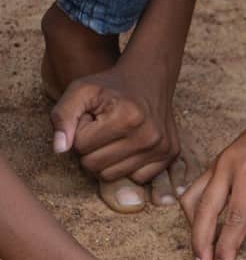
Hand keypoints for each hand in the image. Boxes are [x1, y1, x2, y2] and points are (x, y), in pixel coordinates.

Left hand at [50, 66, 181, 185]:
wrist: (149, 80)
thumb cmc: (110, 86)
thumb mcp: (80, 91)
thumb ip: (62, 116)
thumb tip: (60, 150)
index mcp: (127, 117)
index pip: (81, 146)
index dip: (79, 132)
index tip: (91, 118)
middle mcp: (149, 135)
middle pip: (95, 166)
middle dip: (90, 150)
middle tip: (100, 130)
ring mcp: (163, 147)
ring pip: (112, 177)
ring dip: (106, 160)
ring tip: (113, 138)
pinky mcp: (171, 155)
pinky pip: (137, 179)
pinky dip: (128, 167)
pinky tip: (129, 147)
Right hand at [181, 102, 245, 259]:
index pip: (236, 217)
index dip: (227, 247)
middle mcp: (229, 165)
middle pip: (206, 213)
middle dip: (203, 244)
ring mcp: (221, 162)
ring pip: (194, 201)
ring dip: (194, 228)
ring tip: (200, 256)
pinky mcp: (219, 161)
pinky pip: (197, 190)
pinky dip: (195, 211)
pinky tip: (200, 229)